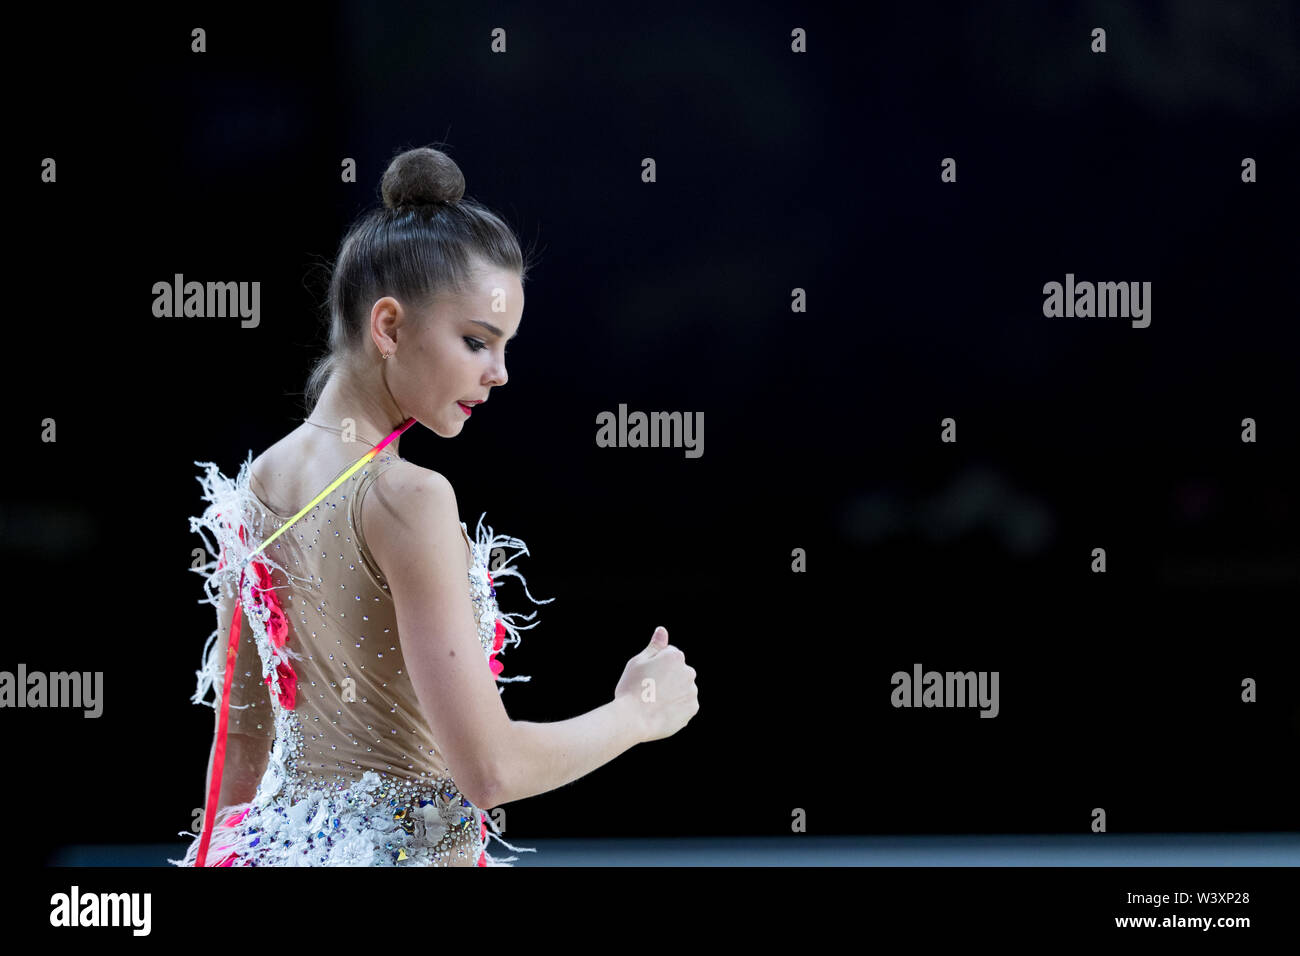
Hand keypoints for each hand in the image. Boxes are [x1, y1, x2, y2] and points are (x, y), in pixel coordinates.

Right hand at [615, 626, 698, 742]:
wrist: (633, 719)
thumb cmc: (632, 688)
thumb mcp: (638, 662)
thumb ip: (654, 646)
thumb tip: (662, 630)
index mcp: (675, 657)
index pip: (668, 655)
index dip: (654, 665)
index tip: (645, 676)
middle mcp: (688, 672)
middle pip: (678, 671)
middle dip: (668, 677)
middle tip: (649, 689)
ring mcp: (692, 691)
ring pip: (682, 688)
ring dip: (673, 692)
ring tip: (654, 702)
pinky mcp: (692, 709)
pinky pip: (684, 704)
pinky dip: (676, 707)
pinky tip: (661, 711)